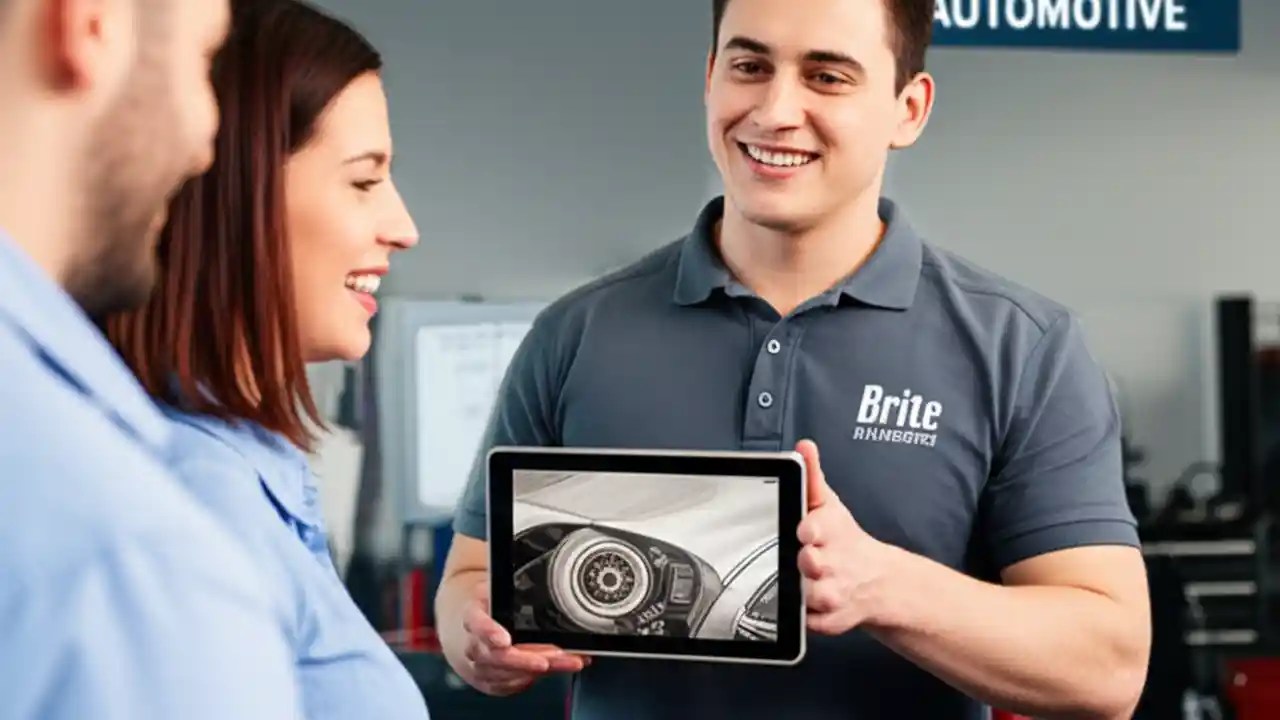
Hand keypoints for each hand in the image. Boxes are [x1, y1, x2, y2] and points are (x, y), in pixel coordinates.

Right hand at [459, 581, 590, 695]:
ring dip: (540, 670)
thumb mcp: (499, 589)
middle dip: (526, 660)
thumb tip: (546, 577)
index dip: (489, 633)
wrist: (475, 629)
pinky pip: (512, 686)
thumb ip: (516, 586)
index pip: (477, 624)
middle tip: (553, 657)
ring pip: (506, 675)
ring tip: (569, 661)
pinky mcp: (490, 683)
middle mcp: (473, 645)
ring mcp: (480, 667)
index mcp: (473, 615)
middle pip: (496, 657)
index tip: (504, 641)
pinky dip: (537, 678)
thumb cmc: (491, 608)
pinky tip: (559, 668)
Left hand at [795, 439, 895, 635]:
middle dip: (808, 562)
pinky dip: (807, 618)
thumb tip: (804, 446)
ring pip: (812, 596)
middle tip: (807, 559)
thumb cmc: (844, 539)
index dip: (809, 529)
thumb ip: (812, 477)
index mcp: (832, 531)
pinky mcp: (832, 620)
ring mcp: (836, 592)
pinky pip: (811, 622)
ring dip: (805, 592)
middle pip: (813, 564)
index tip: (805, 530)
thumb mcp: (829, 505)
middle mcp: (835, 562)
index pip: (817, 528)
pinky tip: (806, 607)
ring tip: (805, 584)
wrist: (878, 580)